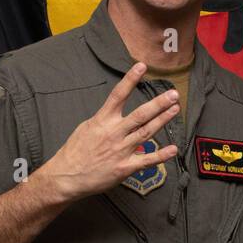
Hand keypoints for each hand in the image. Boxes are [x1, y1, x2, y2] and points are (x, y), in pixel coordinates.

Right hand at [41, 62, 179, 201]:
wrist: (66, 176)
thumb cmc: (75, 151)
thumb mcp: (86, 127)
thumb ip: (104, 119)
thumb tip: (115, 112)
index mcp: (102, 121)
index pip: (118, 95)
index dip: (130, 80)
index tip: (141, 66)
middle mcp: (114, 133)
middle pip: (140, 115)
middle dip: (158, 103)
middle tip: (173, 94)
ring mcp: (121, 150)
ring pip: (146, 132)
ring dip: (163, 120)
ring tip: (175, 109)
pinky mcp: (125, 167)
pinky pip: (147, 160)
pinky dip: (161, 155)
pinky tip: (174, 149)